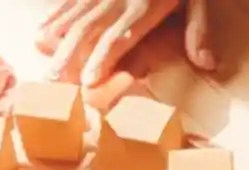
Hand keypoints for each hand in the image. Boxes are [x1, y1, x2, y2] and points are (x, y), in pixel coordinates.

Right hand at [39, 0, 213, 85]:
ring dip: (57, 43)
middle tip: (54, 83)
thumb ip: (199, 29)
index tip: (88, 81)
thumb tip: (206, 63)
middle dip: (70, 58)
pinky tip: (41, 34)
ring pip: (75, 17)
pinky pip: (70, 0)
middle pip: (90, 31)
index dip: (103, 59)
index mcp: (146, 7)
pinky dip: (55, 17)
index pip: (120, 37)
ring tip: (44, 67)